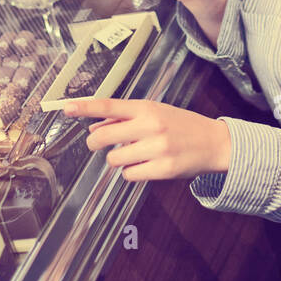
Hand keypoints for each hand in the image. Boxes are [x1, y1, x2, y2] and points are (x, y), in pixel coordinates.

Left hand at [64, 96, 231, 180]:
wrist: (213, 142)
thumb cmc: (180, 125)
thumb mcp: (154, 113)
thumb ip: (124, 118)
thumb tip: (94, 127)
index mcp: (146, 108)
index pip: (109, 105)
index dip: (85, 108)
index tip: (66, 109)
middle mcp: (150, 126)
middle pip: (104, 136)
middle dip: (94, 142)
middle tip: (96, 143)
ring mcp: (157, 148)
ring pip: (114, 159)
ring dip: (118, 159)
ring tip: (134, 154)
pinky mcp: (163, 169)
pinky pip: (130, 175)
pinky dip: (132, 172)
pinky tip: (145, 165)